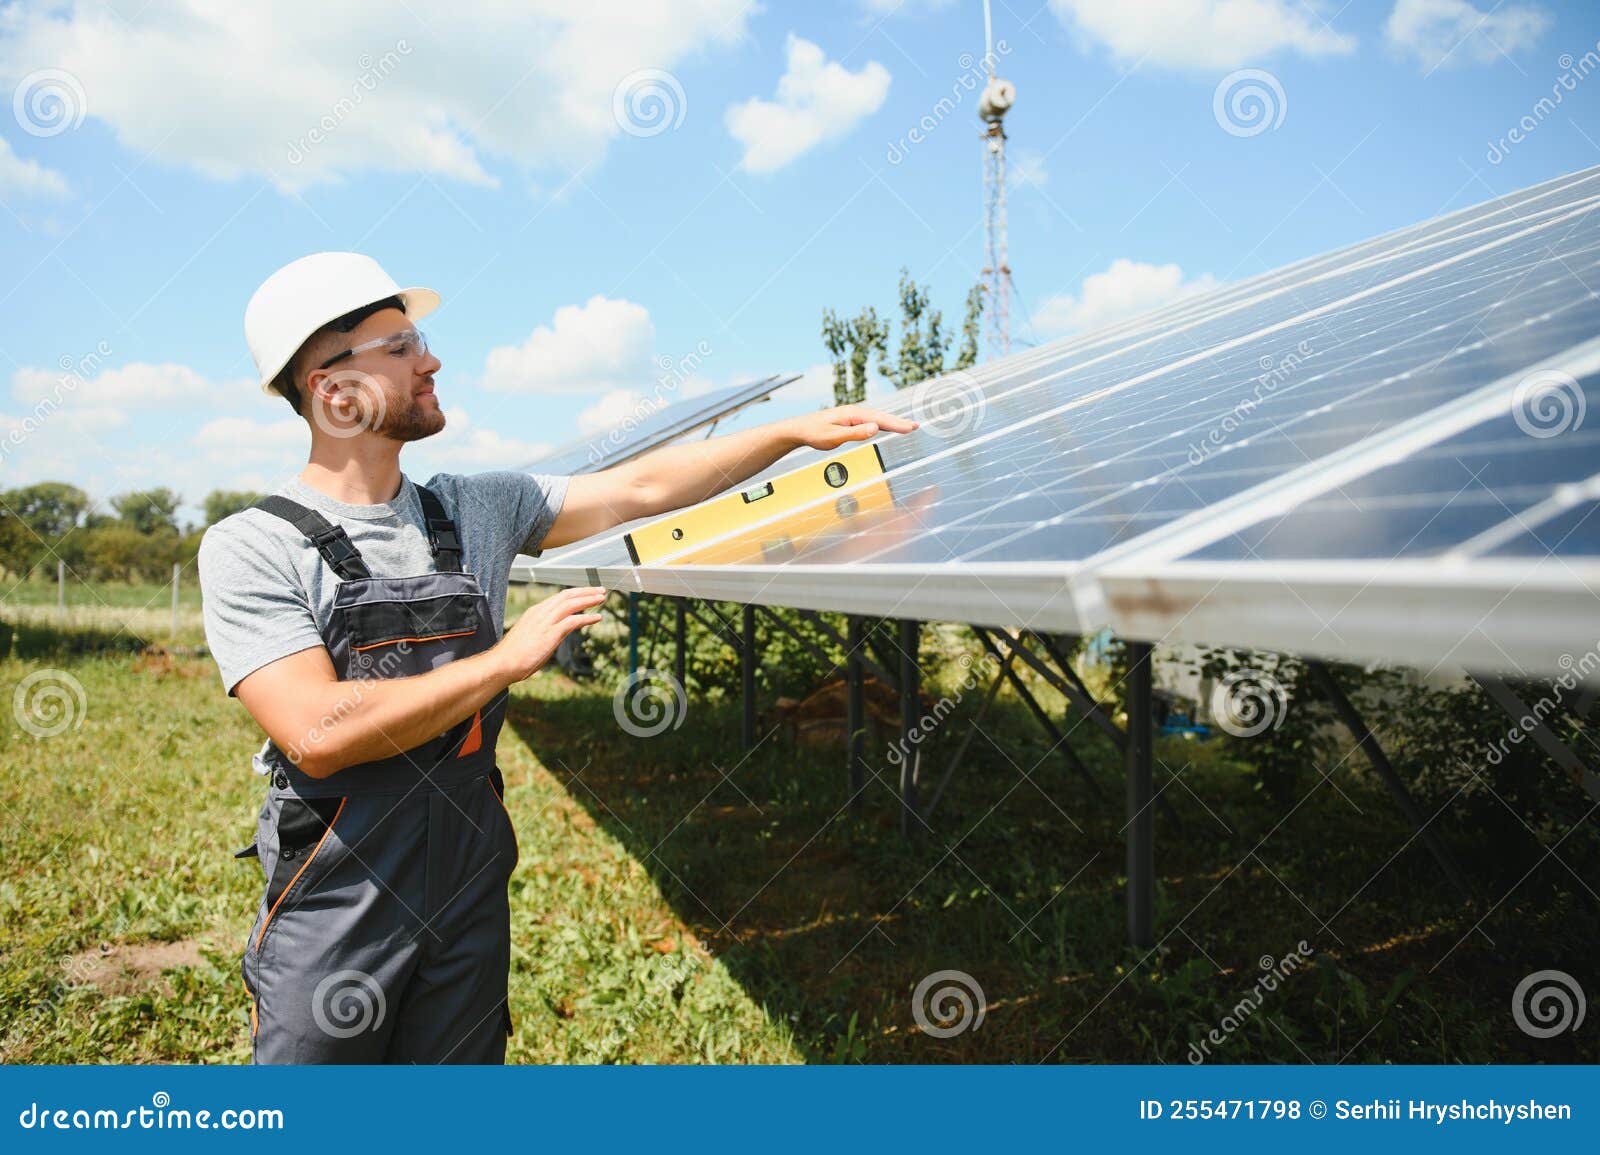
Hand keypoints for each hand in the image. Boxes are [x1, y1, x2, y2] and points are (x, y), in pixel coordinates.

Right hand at [494, 586, 605, 682]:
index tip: (587, 592)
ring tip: (602, 599)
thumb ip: (545, 631)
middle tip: (600, 591)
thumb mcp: (531, 636)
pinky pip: (573, 621)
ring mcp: (545, 622)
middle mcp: (540, 613)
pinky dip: (587, 618)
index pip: (559, 597)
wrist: (502, 664)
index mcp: (535, 612)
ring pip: (571, 604)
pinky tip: (597, 618)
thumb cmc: (514, 655)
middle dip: (585, 591)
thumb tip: (558, 634)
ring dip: (589, 600)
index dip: (575, 593)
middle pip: (567, 596)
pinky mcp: (550, 634)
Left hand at [781, 405, 917, 451]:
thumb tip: (875, 428)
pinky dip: (882, 424)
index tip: (910, 427)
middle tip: (916, 426)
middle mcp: (854, 412)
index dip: (896, 424)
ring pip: (877, 419)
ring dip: (892, 423)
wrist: (798, 429)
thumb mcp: (833, 436)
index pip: (879, 419)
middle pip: (881, 417)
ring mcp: (852, 416)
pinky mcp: (850, 422)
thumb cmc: (813, 433)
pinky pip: (870, 422)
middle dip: (898, 422)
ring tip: (908, 427)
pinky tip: (887, 428)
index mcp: (852, 414)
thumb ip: (854, 433)